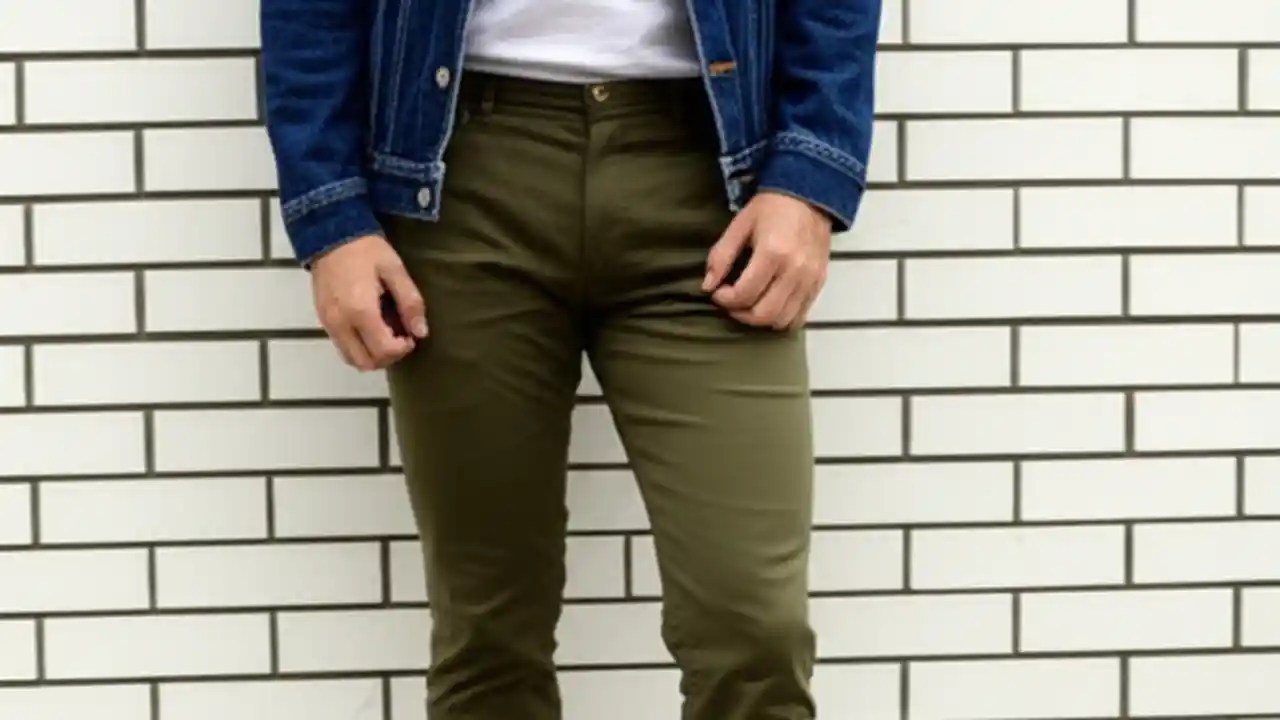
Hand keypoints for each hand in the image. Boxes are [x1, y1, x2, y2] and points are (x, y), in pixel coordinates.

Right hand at [311, 234, 427, 370]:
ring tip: (385, 334)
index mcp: (360, 311)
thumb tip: (421, 332)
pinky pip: (341, 347)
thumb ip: (410, 302)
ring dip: (372, 355)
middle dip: (387, 357)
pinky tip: (370, 328)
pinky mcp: (322, 320)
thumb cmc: (366, 250)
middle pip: (365, 362)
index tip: (410, 335)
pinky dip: (358, 347)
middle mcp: (340, 323)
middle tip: (400, 338)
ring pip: (350, 359)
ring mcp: (328, 323)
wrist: (329, 233)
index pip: (382, 350)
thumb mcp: (395, 270)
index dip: (402, 349)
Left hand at [702, 191, 831, 329]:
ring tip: (749, 305)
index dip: (724, 299)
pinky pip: (800, 317)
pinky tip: (769, 306)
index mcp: (773, 253)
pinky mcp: (819, 283)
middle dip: (740, 314)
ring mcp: (810, 280)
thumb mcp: (740, 225)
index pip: (744, 294)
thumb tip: (707, 286)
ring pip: (782, 320)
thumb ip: (721, 256)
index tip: (717, 291)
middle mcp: (795, 270)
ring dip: (760, 320)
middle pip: (763, 314)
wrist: (810, 196)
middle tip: (731, 302)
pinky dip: (782, 319)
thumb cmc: (772, 208)